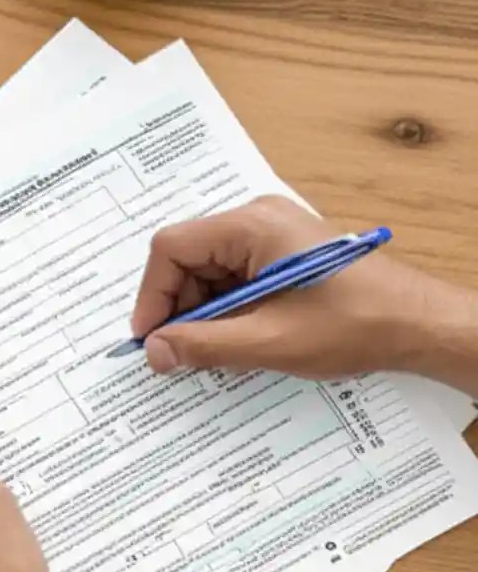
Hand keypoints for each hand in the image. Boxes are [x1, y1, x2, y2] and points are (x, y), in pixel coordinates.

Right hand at [131, 195, 477, 383]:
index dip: (152, 295)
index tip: (150, 339)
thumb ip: (204, 345)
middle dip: (179, 306)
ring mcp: (272, 234)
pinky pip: (235, 276)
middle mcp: (257, 219)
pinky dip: (227, 309)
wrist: (421, 324)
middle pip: (188, 257)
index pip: (172, 248)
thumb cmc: (355, 325)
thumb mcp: (270, 342)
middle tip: (179, 352)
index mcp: (251, 226)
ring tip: (215, 350)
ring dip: (204, 311)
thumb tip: (154, 351)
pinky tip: (238, 339)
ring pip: (210, 270)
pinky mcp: (283, 253)